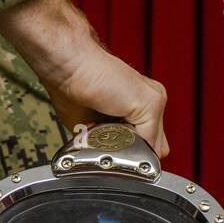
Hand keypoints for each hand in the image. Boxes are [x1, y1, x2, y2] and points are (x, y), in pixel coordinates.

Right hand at [0, 0, 168, 156]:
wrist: (68, 63)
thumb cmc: (72, 86)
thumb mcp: (96, 124)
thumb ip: (114, 140)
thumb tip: (121, 159)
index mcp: (141, 101)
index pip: (150, 142)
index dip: (129, 151)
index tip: (106, 145)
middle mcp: (153, 98)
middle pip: (154, 148)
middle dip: (131, 152)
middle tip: (103, 135)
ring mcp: (155, 100)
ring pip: (151, 149)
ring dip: (125, 148)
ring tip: (102, 127)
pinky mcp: (151, 103)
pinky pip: (146, 144)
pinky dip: (124, 145)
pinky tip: (106, 126)